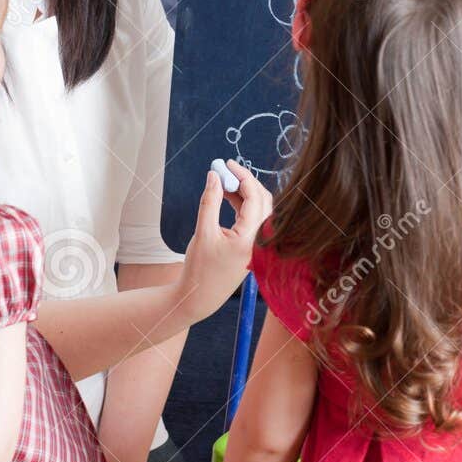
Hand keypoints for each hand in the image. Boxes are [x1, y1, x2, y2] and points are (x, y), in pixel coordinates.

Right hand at [177, 161, 271, 323]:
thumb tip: (214, 176)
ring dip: (243, 193)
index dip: (242, 176)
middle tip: (226, 170)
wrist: (200, 298)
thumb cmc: (200, 270)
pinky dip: (241, 205)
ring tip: (222, 182)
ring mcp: (258, 245)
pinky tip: (226, 196)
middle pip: (262, 200)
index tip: (227, 164)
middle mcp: (260, 241)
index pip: (255, 197)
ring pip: (258, 209)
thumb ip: (209, 201)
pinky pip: (252, 218)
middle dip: (245, 181)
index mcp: (251, 238)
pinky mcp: (252, 247)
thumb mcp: (202, 232)